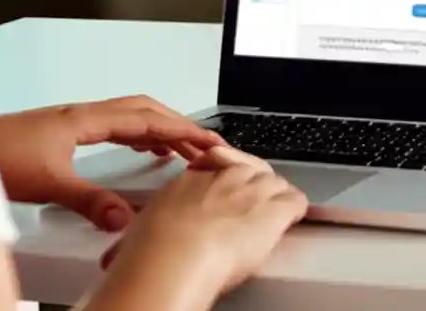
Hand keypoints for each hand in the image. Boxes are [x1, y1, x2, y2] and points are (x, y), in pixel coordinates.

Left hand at [0, 95, 222, 230]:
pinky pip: (115, 126)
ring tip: (180, 150)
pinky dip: (137, 135)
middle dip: (178, 126)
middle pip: (145, 111)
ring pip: (130, 117)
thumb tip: (124, 218)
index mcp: (87, 120)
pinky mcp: (64, 132)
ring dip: (159, 130)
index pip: (148, 120)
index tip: (210, 140)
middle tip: (203, 146)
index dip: (183, 130)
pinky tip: (139, 149)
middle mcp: (84, 115)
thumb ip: (89, 201)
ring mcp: (74, 121)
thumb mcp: (47, 184)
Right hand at [101, 147, 306, 298]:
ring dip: (274, 201)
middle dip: (254, 189)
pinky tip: (289, 222)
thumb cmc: (150, 252)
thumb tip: (128, 248)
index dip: (226, 183)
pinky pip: (297, 201)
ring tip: (269, 219)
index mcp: (192, 178)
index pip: (219, 165)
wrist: (172, 259)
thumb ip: (148, 228)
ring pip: (277, 184)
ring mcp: (254, 189)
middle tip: (250, 210)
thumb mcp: (140, 230)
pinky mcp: (275, 208)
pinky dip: (295, 212)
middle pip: (253, 170)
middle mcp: (226, 176)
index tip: (225, 197)